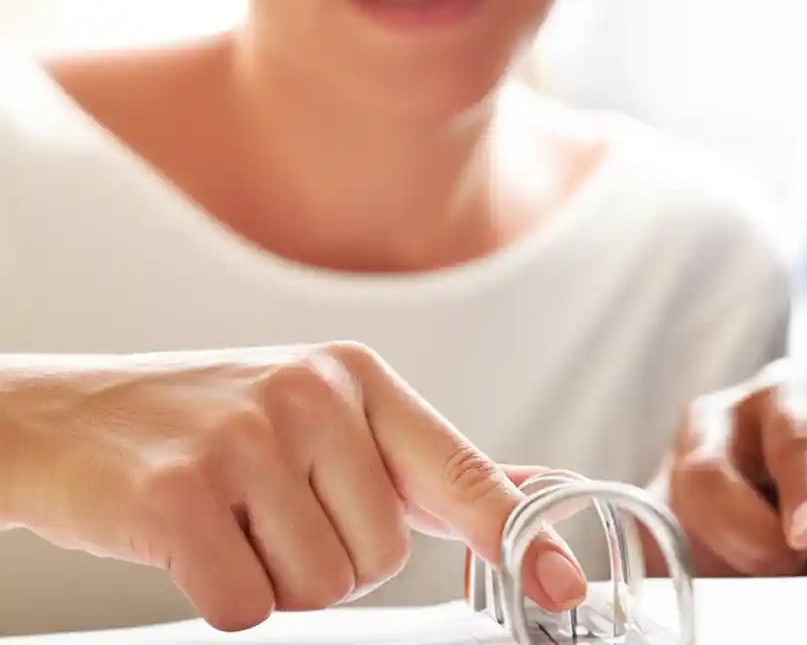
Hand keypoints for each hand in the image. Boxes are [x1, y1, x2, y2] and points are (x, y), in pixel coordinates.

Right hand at [0, 343, 585, 630]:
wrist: (66, 417)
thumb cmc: (207, 420)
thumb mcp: (320, 413)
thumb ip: (423, 464)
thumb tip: (530, 496)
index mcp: (354, 375)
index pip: (457, 466)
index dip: (517, 535)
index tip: (563, 585)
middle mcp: (309, 397)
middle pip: (383, 557)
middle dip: (333, 561)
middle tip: (271, 512)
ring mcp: (243, 443)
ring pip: (321, 589)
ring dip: (277, 579)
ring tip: (232, 520)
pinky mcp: (179, 498)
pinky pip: (248, 608)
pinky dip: (223, 596)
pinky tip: (192, 540)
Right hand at [655, 360, 806, 576]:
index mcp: (790, 390)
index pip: (792, 436)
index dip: (803, 488)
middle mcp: (722, 416)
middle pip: (707, 476)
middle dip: (747, 535)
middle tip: (790, 571)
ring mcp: (678, 462)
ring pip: (673, 520)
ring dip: (722, 561)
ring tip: (774, 580)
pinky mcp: (657, 509)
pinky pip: (655, 550)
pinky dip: (692, 580)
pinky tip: (733, 592)